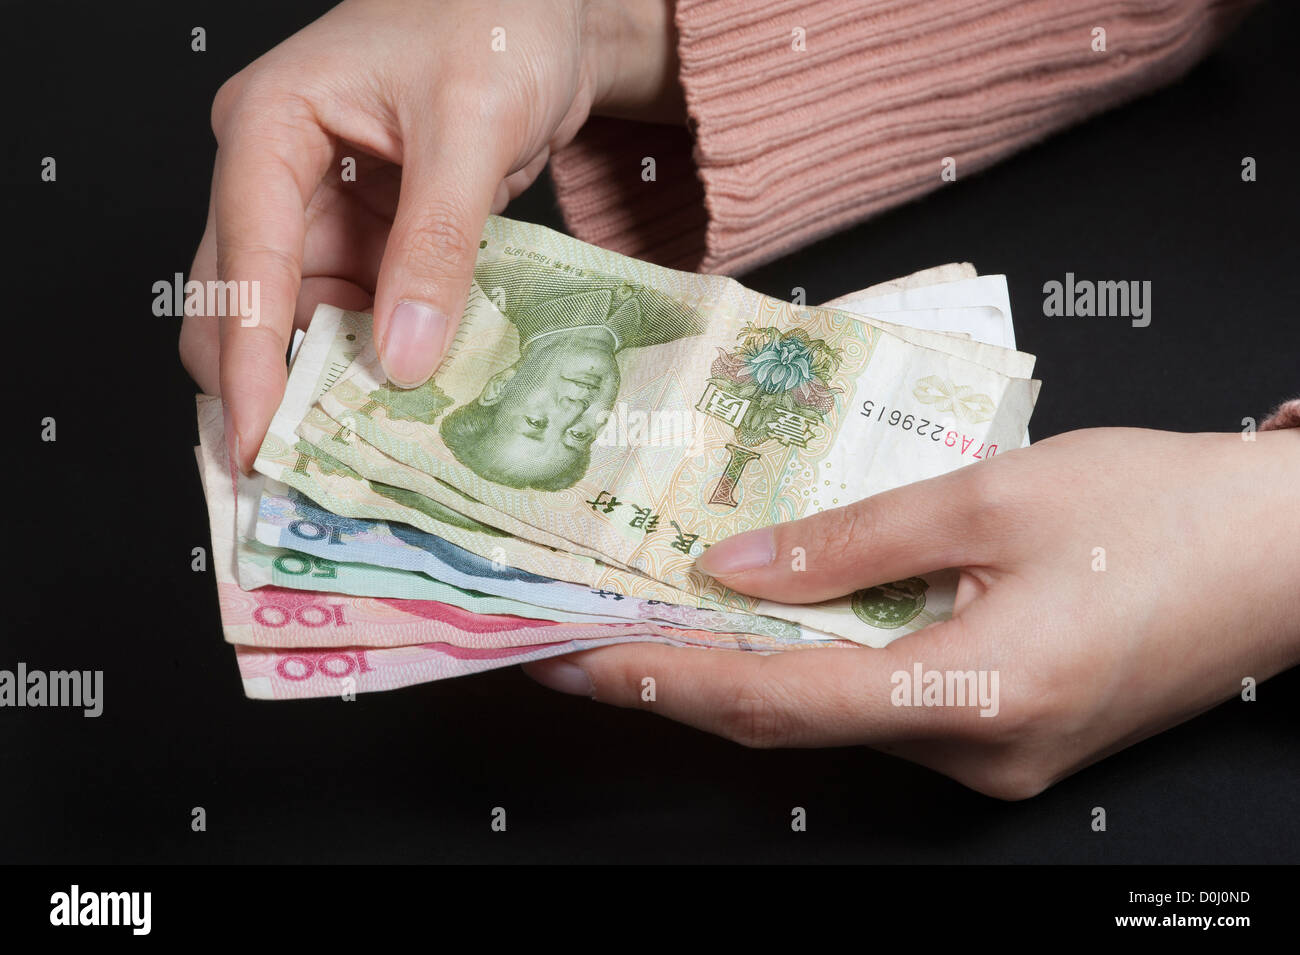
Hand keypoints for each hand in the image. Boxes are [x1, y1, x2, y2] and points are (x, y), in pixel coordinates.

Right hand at [179, 0, 681, 470]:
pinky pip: (355, 318)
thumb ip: (436, 242)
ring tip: (370, 449)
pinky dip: (377, 362)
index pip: (242, 263)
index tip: (260, 441)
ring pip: (300, 325)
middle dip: (275, 386)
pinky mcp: (366, 241)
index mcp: (269, 128)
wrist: (543, 10)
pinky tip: (409, 403)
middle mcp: (276, 177)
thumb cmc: (494, 21)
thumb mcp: (471, 127)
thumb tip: (401, 358)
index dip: (249, 361)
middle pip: (244, 307)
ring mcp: (320, 214)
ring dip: (332, 383)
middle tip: (312, 467)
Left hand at [525, 428, 1299, 799]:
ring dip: (739, 669)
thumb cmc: (1161, 510)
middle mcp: (976, 755)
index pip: (772, 702)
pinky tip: (765, 621)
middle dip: (678, 678)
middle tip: (584, 631)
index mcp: (976, 694)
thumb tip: (735, 567)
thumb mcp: (993, 496)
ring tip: (651, 613)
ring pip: (831, 718)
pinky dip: (810, 667)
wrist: (1285, 553)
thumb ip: (851, 540)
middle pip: (789, 721)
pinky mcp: (1005, 740)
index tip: (569, 660)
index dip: (659, 681)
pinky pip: (880, 707)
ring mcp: (993, 761)